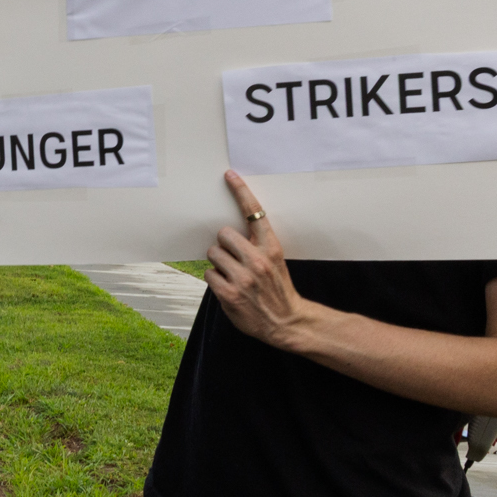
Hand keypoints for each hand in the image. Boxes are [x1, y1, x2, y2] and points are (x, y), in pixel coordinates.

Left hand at [205, 170, 314, 348]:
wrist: (287, 321)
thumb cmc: (277, 288)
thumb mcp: (275, 261)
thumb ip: (257, 245)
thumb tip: (230, 231)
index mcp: (272, 248)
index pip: (255, 214)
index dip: (241, 192)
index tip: (229, 176)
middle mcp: (257, 260)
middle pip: (223, 233)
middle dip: (224, 244)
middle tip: (233, 258)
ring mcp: (243, 277)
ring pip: (213, 254)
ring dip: (218, 263)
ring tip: (232, 275)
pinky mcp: (229, 293)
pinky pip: (209, 274)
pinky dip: (215, 280)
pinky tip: (229, 288)